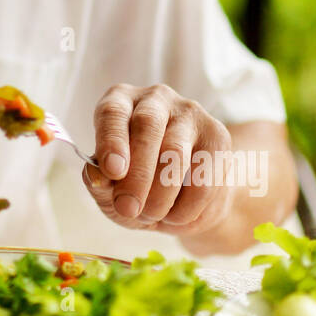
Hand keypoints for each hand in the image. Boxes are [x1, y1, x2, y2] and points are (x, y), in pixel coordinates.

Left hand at [82, 83, 233, 237]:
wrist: (181, 196)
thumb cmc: (134, 184)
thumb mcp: (108, 187)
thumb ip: (98, 182)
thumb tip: (97, 177)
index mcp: (120, 101)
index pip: (112, 113)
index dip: (111, 141)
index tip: (112, 171)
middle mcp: (155, 99)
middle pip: (147, 126)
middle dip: (137, 174)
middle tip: (128, 208)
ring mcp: (190, 114)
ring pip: (176, 153)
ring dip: (161, 196)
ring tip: (149, 216)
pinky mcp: (218, 137)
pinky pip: (204, 178)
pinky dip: (186, 208)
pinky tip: (174, 216)